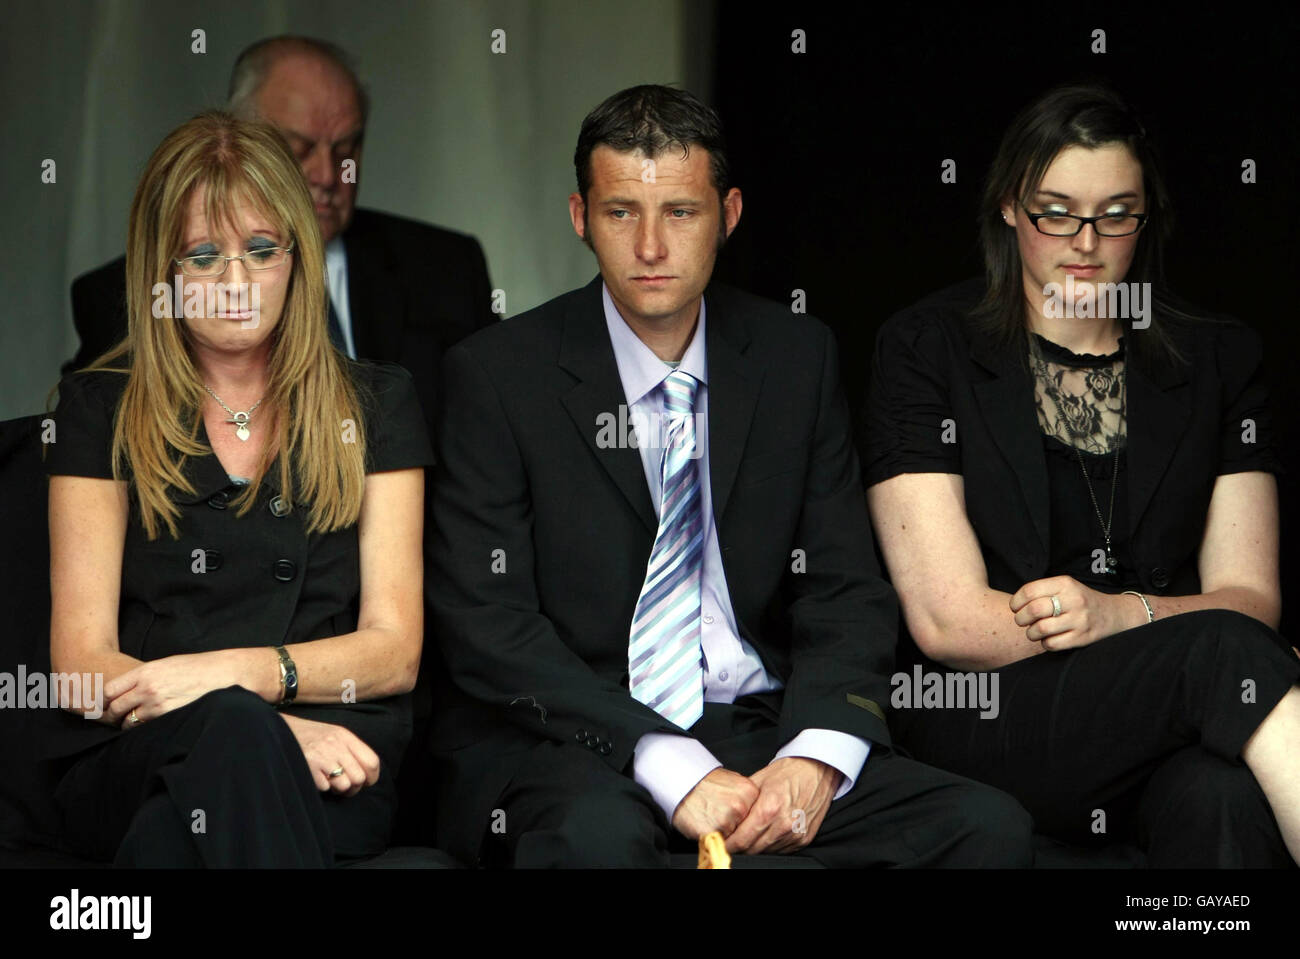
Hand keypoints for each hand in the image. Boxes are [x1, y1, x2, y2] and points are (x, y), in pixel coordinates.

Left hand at [104, 649, 263, 726]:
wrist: (223, 673)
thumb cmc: (197, 668)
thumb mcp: (166, 664)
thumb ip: (144, 677)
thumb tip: (127, 691)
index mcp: (145, 671)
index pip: (109, 690)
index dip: (105, 700)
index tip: (106, 705)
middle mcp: (147, 688)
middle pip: (115, 708)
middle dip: (114, 715)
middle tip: (117, 718)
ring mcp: (157, 704)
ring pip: (129, 722)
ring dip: (129, 724)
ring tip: (138, 721)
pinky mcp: (168, 717)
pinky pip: (146, 728)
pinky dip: (145, 729)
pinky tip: (152, 724)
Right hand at [279, 713, 380, 795]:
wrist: (281, 729)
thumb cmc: (311, 735)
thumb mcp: (335, 735)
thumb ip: (352, 749)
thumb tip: (368, 772)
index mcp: (345, 737)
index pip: (372, 761)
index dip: (372, 777)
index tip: (366, 782)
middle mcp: (336, 745)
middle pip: (359, 777)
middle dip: (354, 788)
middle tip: (345, 787)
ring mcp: (322, 756)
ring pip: (344, 785)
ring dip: (338, 788)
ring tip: (331, 782)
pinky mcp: (309, 766)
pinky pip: (325, 787)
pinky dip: (322, 787)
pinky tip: (317, 777)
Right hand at [671, 768, 758, 840]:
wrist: (682, 782)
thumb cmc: (705, 783)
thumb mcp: (733, 782)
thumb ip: (746, 797)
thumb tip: (755, 812)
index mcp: (750, 791)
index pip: (757, 815)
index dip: (745, 817)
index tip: (735, 812)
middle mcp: (742, 806)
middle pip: (746, 828)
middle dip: (735, 825)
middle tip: (721, 812)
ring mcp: (728, 819)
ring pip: (733, 836)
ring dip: (724, 832)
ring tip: (712, 814)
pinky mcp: (713, 831)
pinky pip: (717, 841)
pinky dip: (712, 835)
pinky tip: (706, 820)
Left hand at [725, 757, 841, 854]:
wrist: (817, 770)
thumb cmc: (788, 772)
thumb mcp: (759, 780)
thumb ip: (742, 802)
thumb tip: (726, 816)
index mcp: (769, 809)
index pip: (741, 840)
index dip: (728, 843)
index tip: (721, 841)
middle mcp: (783, 825)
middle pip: (752, 849)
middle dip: (740, 846)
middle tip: (732, 839)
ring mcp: (795, 834)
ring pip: (766, 851)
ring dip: (755, 846)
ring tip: (751, 833)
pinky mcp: (804, 839)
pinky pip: (781, 850)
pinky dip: (771, 845)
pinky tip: (768, 832)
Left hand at [1010, 575, 1145, 650]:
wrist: (1115, 614)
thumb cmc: (1081, 601)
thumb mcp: (1065, 587)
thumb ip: (1043, 591)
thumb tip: (1015, 605)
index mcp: (1065, 584)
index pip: (1029, 591)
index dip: (1016, 602)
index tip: (1015, 608)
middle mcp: (1073, 600)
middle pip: (1033, 610)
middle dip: (1020, 619)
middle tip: (1022, 621)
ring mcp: (1079, 620)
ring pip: (1040, 629)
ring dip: (1031, 633)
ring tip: (1034, 631)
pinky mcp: (1082, 637)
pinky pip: (1052, 644)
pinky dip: (1045, 643)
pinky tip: (1049, 639)